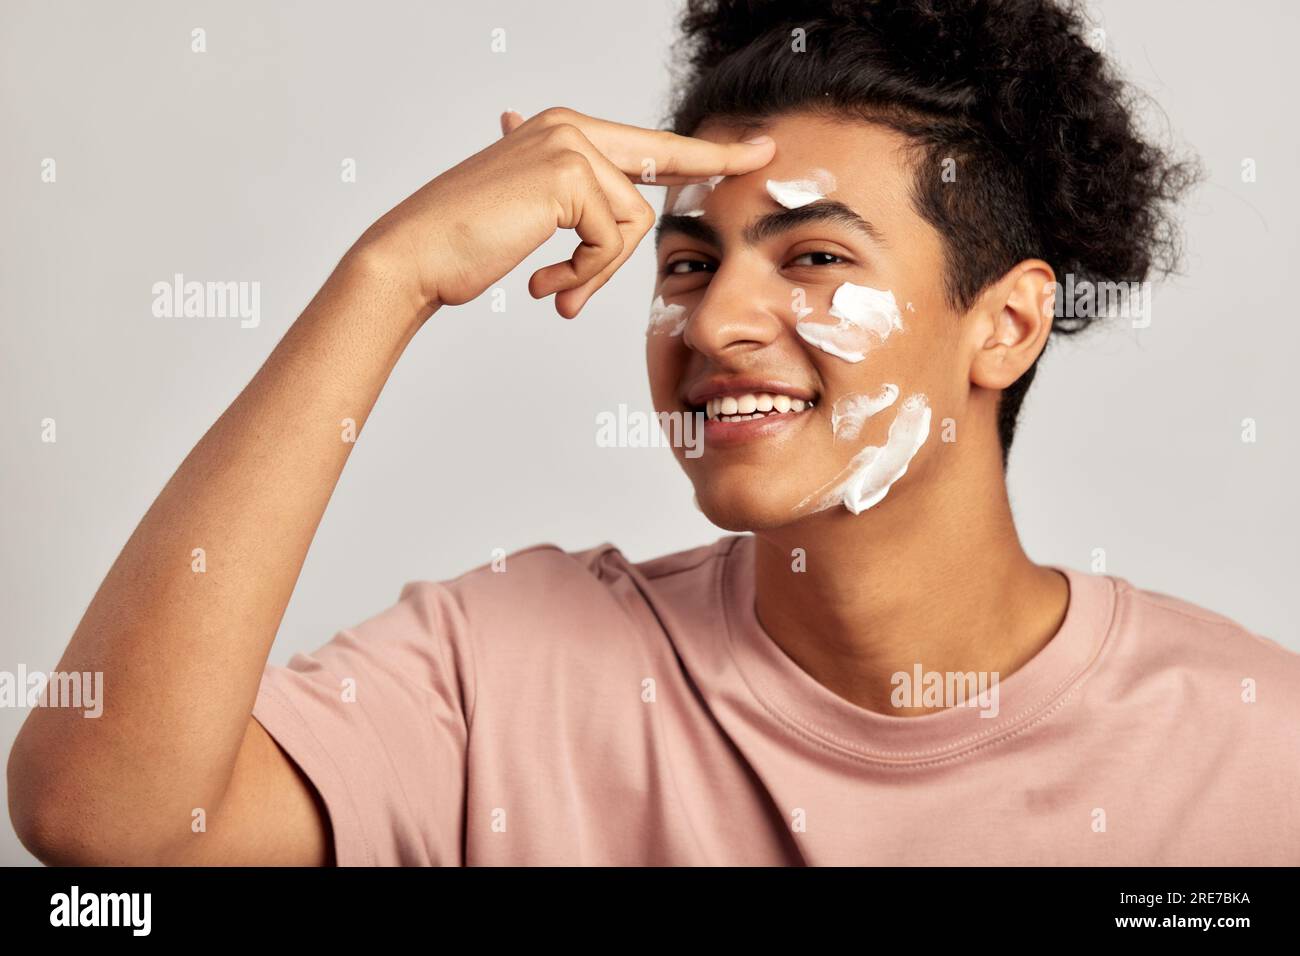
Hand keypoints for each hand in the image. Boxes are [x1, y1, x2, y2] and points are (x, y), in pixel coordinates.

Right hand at [354, 106, 774, 317]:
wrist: (413, 256)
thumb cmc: (463, 244)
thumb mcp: (527, 215)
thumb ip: (571, 205)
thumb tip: (604, 219)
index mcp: (564, 131)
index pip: (649, 144)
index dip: (707, 154)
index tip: (759, 152)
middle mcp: (570, 126)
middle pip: (653, 184)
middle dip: (661, 218)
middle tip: (681, 212)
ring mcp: (570, 146)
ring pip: (631, 225)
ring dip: (595, 274)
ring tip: (554, 292)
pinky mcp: (568, 175)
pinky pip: (611, 241)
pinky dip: (582, 275)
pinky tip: (542, 286)